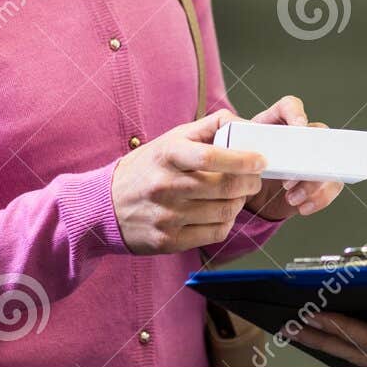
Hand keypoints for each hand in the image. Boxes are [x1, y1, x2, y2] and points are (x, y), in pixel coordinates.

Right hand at [110, 109, 264, 254]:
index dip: (242, 159)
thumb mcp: (172, 139)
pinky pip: (213, 233)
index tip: (261, 161)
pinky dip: (226, 222)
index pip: (211, 156)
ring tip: (239, 194)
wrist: (105, 205)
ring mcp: (166, 216)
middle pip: (223, 186)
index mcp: (167, 155)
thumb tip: (246, 125)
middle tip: (256, 178)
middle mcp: (165, 186)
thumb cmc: (148, 167)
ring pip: (223, 211)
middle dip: (250, 182)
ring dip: (239, 202)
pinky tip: (222, 212)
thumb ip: (209, 128)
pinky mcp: (168, 241)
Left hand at [240, 95, 344, 221]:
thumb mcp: (233, 159)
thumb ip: (233, 150)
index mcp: (274, 125)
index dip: (296, 113)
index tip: (298, 127)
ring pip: (328, 161)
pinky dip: (320, 198)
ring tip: (292, 197)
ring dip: (313, 181)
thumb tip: (236, 152)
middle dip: (309, 156)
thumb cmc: (239, 171)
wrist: (248, 197)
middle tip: (289, 178)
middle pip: (317, 135)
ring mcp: (311, 158)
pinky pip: (333, 184)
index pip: (289, 106)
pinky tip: (302, 207)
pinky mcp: (319, 179)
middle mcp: (297, 138)